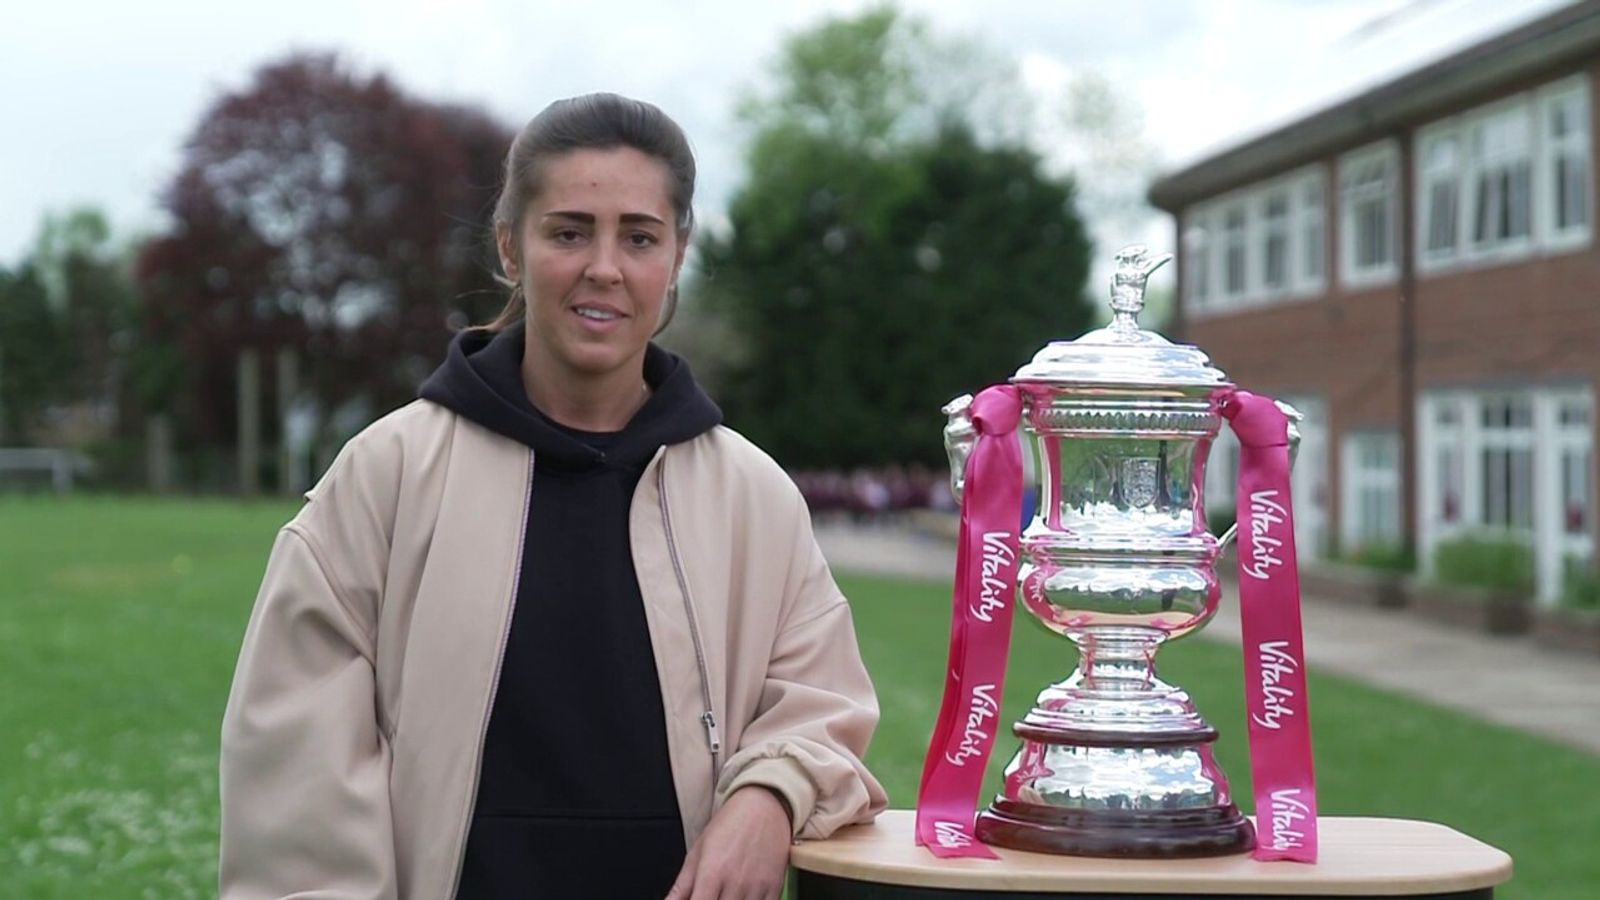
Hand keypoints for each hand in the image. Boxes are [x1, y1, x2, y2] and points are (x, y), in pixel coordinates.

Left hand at [666, 786, 791, 899]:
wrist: (763, 805)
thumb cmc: (729, 825)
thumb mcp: (697, 852)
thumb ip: (681, 886)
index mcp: (711, 873)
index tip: (696, 899)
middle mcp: (735, 882)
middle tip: (710, 894)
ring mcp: (757, 887)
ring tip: (726, 892)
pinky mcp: (774, 888)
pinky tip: (742, 895)